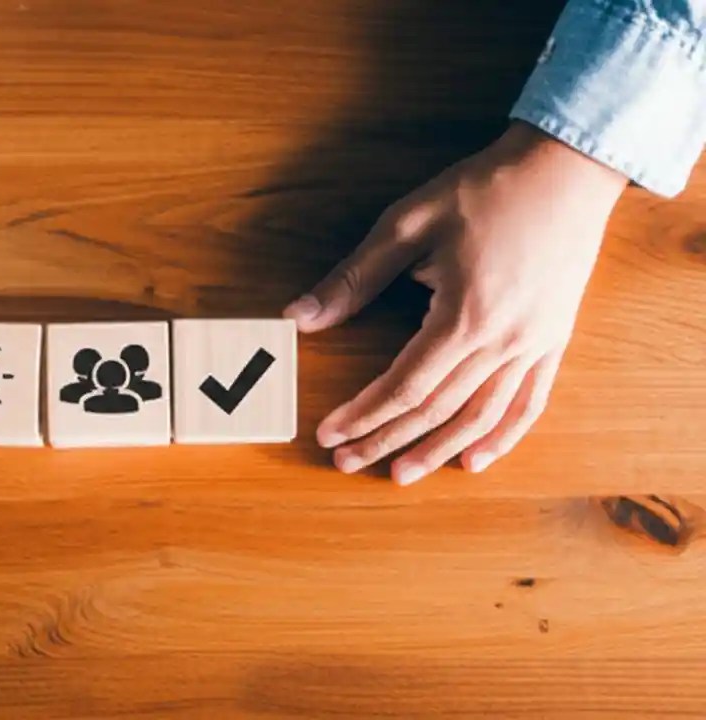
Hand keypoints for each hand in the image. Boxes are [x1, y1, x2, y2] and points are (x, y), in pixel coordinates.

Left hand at [284, 122, 627, 484]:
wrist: (565, 168)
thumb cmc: (484, 190)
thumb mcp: (407, 225)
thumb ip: (354, 278)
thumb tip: (299, 317)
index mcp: (465, 317)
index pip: (404, 386)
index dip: (363, 415)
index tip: (328, 433)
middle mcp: (504, 342)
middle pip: (438, 410)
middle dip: (386, 440)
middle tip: (345, 463)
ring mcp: (536, 345)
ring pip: (482, 416)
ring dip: (438, 450)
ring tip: (401, 474)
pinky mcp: (554, 340)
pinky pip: (529, 402)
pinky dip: (502, 437)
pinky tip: (475, 460)